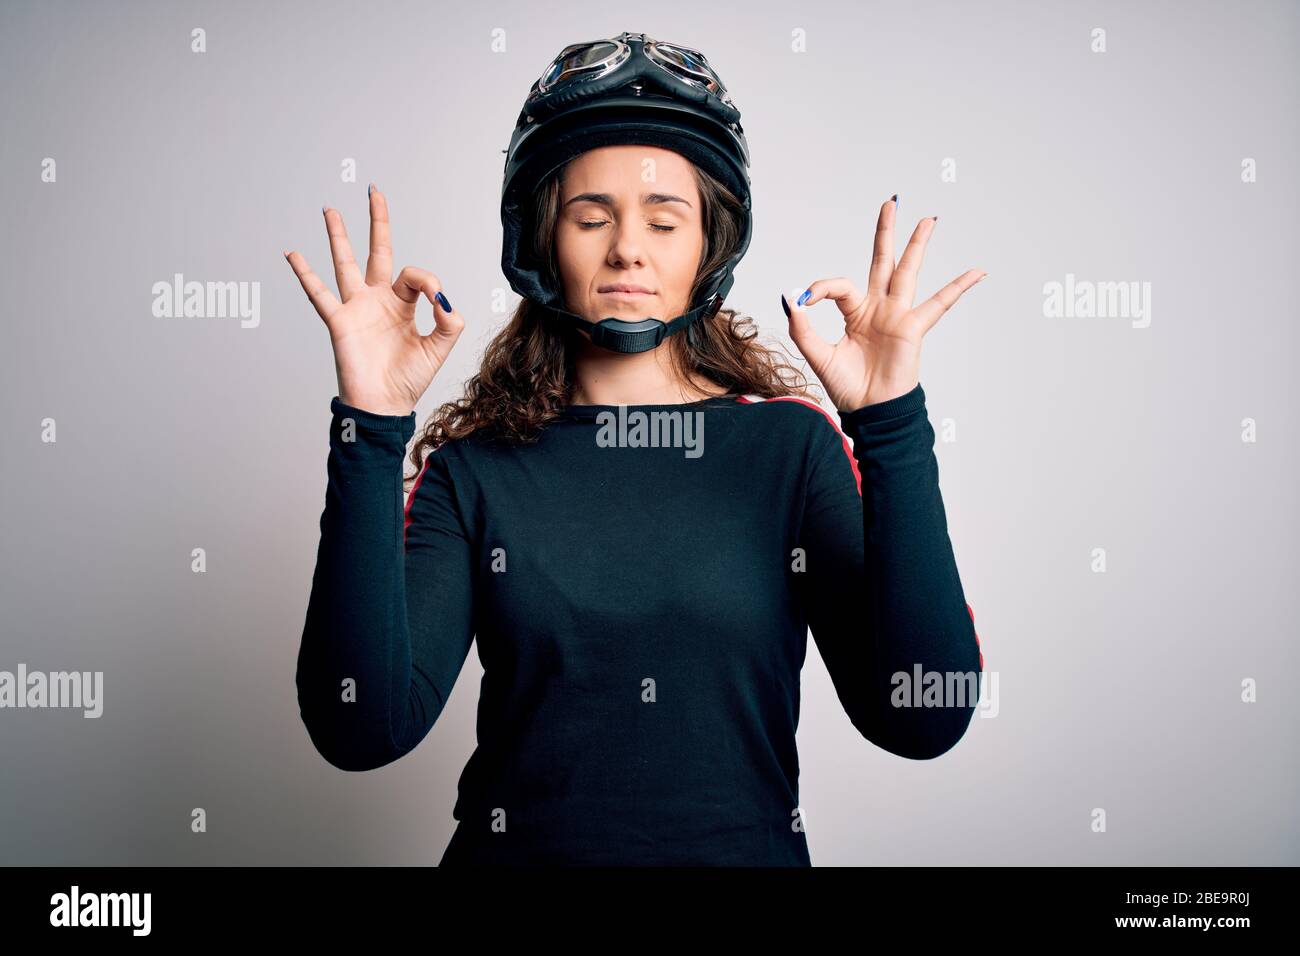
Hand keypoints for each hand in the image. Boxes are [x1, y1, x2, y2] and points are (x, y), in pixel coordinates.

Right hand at [284, 184, 464, 416]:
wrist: (384, 406)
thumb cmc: (408, 380)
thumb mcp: (438, 349)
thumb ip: (448, 322)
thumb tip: (443, 298)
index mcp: (403, 304)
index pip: (414, 274)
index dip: (428, 280)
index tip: (436, 298)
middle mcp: (378, 300)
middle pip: (377, 251)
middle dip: (377, 222)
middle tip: (374, 192)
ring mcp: (356, 308)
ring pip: (345, 263)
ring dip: (338, 236)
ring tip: (331, 210)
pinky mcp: (339, 321)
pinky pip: (319, 294)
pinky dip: (304, 274)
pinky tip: (293, 253)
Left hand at [782, 195, 985, 411]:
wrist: (869, 410)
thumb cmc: (848, 387)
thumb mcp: (817, 355)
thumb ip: (802, 328)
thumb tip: (790, 299)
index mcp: (855, 312)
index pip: (839, 286)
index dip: (820, 288)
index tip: (804, 300)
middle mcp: (878, 308)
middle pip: (883, 261)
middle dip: (886, 232)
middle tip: (890, 203)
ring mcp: (897, 315)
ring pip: (908, 272)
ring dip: (917, 244)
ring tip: (928, 220)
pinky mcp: (913, 327)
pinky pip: (940, 304)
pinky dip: (959, 288)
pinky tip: (977, 272)